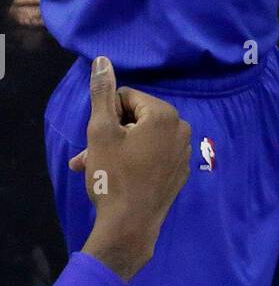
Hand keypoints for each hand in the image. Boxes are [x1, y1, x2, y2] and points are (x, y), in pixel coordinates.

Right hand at [72, 57, 191, 281]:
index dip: (107, 116)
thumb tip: (102, 59)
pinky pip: (154, 156)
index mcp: (165, 114)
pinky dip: (135, 161)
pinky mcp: (180, 172)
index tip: (96, 138)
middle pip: (136, 118)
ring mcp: (184, 152)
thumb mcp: (100, 132)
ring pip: (143, 139)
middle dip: (110, 134)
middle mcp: (182, 128)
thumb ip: (102, 93)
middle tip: (86, 155)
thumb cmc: (113, 176)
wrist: (129, 226)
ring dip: (117, 149)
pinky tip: (118, 178)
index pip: (127, 98)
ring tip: (93, 168)